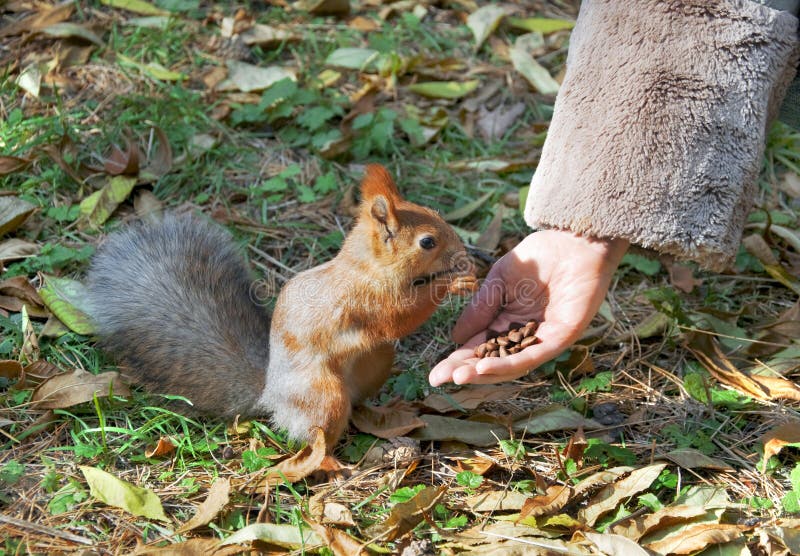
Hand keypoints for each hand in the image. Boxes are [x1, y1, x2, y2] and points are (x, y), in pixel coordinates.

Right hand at [429, 230, 628, 385]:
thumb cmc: (540, 256)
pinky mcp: (561, 337)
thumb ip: (480, 307)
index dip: (458, 360)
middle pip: (492, 360)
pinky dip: (509, 364)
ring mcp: (543, 338)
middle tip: (439, 381)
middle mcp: (525, 335)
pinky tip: (485, 366)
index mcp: (508, 321)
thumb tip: (456, 338)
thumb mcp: (498, 280)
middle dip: (465, 371)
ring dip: (484, 372)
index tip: (436, 374)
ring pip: (511, 365)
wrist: (575, 240)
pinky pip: (533, 355)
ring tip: (460, 376)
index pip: (479, 347)